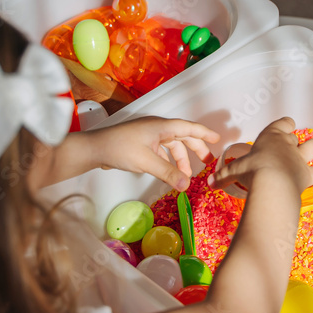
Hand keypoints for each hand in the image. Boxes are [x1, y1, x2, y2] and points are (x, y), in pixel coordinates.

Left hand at [88, 117, 219, 190]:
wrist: (95, 149)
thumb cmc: (119, 148)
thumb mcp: (147, 162)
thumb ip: (168, 173)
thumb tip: (186, 186)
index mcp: (160, 126)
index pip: (188, 128)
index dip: (204, 133)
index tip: (218, 139)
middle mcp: (157, 128)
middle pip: (182, 137)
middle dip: (196, 149)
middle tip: (208, 161)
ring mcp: (149, 136)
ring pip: (171, 147)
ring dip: (180, 160)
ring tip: (186, 176)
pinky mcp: (142, 144)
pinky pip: (161, 152)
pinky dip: (168, 162)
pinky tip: (169, 174)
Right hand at [208, 117, 312, 195]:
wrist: (270, 184)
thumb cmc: (252, 172)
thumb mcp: (233, 172)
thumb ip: (224, 176)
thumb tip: (210, 183)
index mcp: (271, 137)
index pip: (282, 123)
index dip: (284, 125)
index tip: (283, 127)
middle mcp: (288, 145)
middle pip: (299, 137)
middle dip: (298, 140)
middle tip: (293, 147)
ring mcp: (300, 160)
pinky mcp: (308, 175)